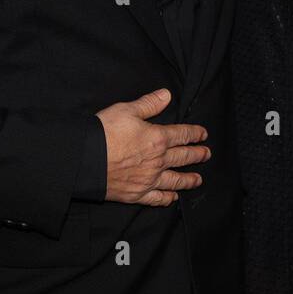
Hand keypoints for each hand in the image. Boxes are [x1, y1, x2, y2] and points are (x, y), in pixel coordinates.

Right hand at [96, 89, 209, 205]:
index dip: (195, 133)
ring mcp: (149, 179)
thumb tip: (166, 95)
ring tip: (198, 179)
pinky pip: (157, 198)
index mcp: (158, 138)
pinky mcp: (137, 194)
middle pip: (183, 157)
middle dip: (197, 154)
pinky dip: (167, 198)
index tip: (203, 134)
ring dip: (189, 179)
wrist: (85, 161)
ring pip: (175, 180)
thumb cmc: (104, 132)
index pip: (182, 135)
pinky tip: (173, 198)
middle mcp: (158, 161)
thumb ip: (148, 103)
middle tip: (207, 154)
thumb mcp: (126, 110)